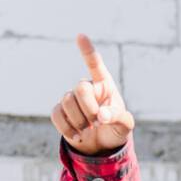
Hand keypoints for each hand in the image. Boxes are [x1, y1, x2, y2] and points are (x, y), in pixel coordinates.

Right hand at [50, 34, 134, 155]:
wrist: (102, 145)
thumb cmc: (115, 129)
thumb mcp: (124, 125)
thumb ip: (116, 117)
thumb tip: (101, 116)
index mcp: (105, 85)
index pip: (95, 64)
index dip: (87, 51)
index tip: (80, 36)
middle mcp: (87, 88)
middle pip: (80, 88)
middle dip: (89, 108)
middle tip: (97, 123)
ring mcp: (72, 99)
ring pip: (67, 101)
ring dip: (79, 120)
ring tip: (88, 131)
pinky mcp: (60, 112)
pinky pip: (56, 114)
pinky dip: (67, 128)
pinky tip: (77, 135)